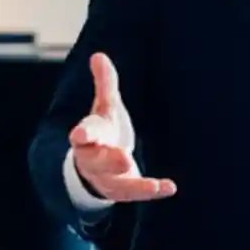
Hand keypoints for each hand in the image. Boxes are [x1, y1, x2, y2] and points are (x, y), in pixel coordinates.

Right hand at [69, 53, 176, 201]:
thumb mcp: (105, 106)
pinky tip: (169, 187)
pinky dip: (152, 191)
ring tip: (154, 186)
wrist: (94, 168)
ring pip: (116, 184)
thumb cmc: (102, 131)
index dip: (83, 133)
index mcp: (89, 136)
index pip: (85, 134)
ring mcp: (107, 178)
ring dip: (134, 185)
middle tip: (125, 158)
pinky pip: (135, 194)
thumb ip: (104, 84)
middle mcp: (94, 160)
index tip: (79, 134)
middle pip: (98, 161)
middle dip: (110, 161)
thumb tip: (99, 56)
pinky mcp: (123, 190)